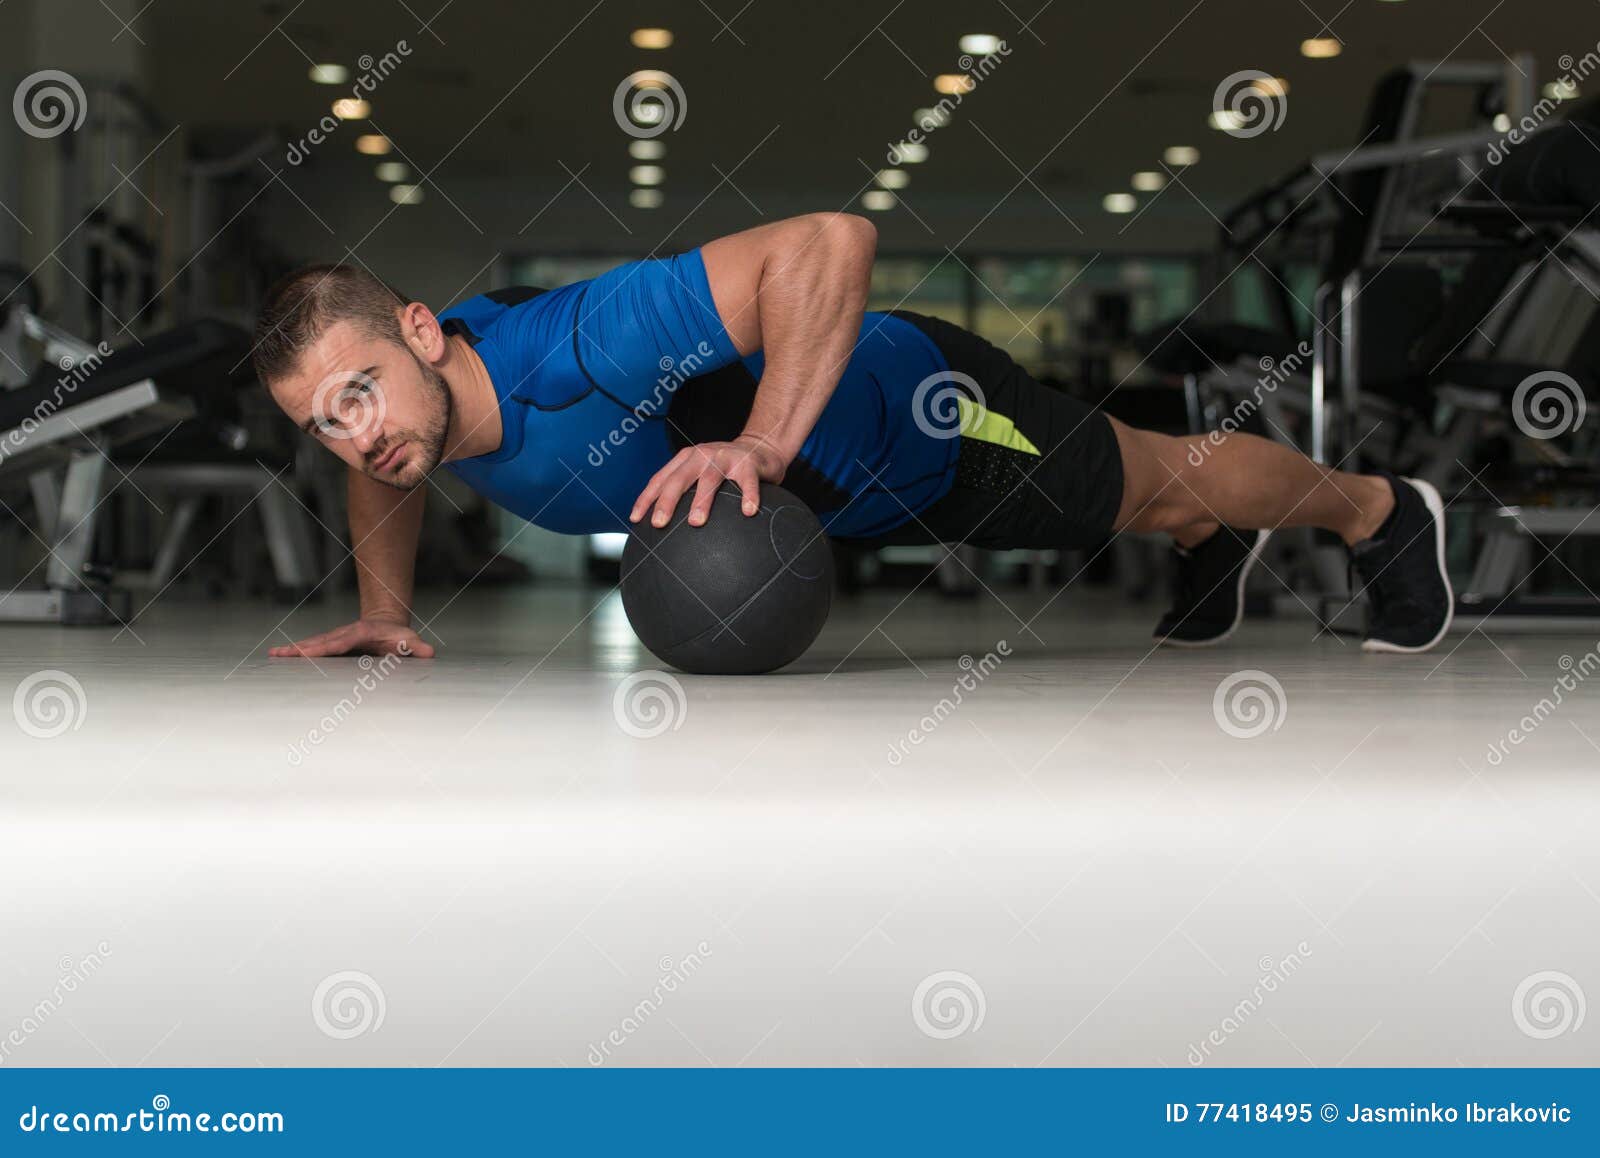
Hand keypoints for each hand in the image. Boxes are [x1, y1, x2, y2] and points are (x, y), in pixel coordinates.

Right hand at [268, 616, 434, 658]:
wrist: (388, 623)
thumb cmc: (399, 637)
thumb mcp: (410, 641)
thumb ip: (417, 648)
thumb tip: (428, 652)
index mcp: (361, 633)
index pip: (341, 642)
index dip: (325, 647)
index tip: (309, 652)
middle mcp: (345, 634)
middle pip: (321, 641)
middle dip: (301, 648)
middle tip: (281, 654)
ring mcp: (337, 637)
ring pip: (313, 643)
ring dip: (294, 649)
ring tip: (274, 654)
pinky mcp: (332, 642)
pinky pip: (313, 646)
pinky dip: (296, 650)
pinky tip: (279, 655)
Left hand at [630, 433, 786, 528]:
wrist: (760, 448)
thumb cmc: (725, 468)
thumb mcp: (700, 472)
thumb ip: (684, 489)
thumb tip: (662, 523)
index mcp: (686, 459)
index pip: (661, 479)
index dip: (646, 498)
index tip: (635, 519)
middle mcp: (702, 455)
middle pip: (679, 478)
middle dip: (667, 501)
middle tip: (658, 523)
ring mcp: (725, 458)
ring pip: (710, 479)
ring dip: (701, 500)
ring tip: (695, 522)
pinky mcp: (748, 463)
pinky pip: (747, 481)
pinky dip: (748, 495)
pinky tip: (747, 511)